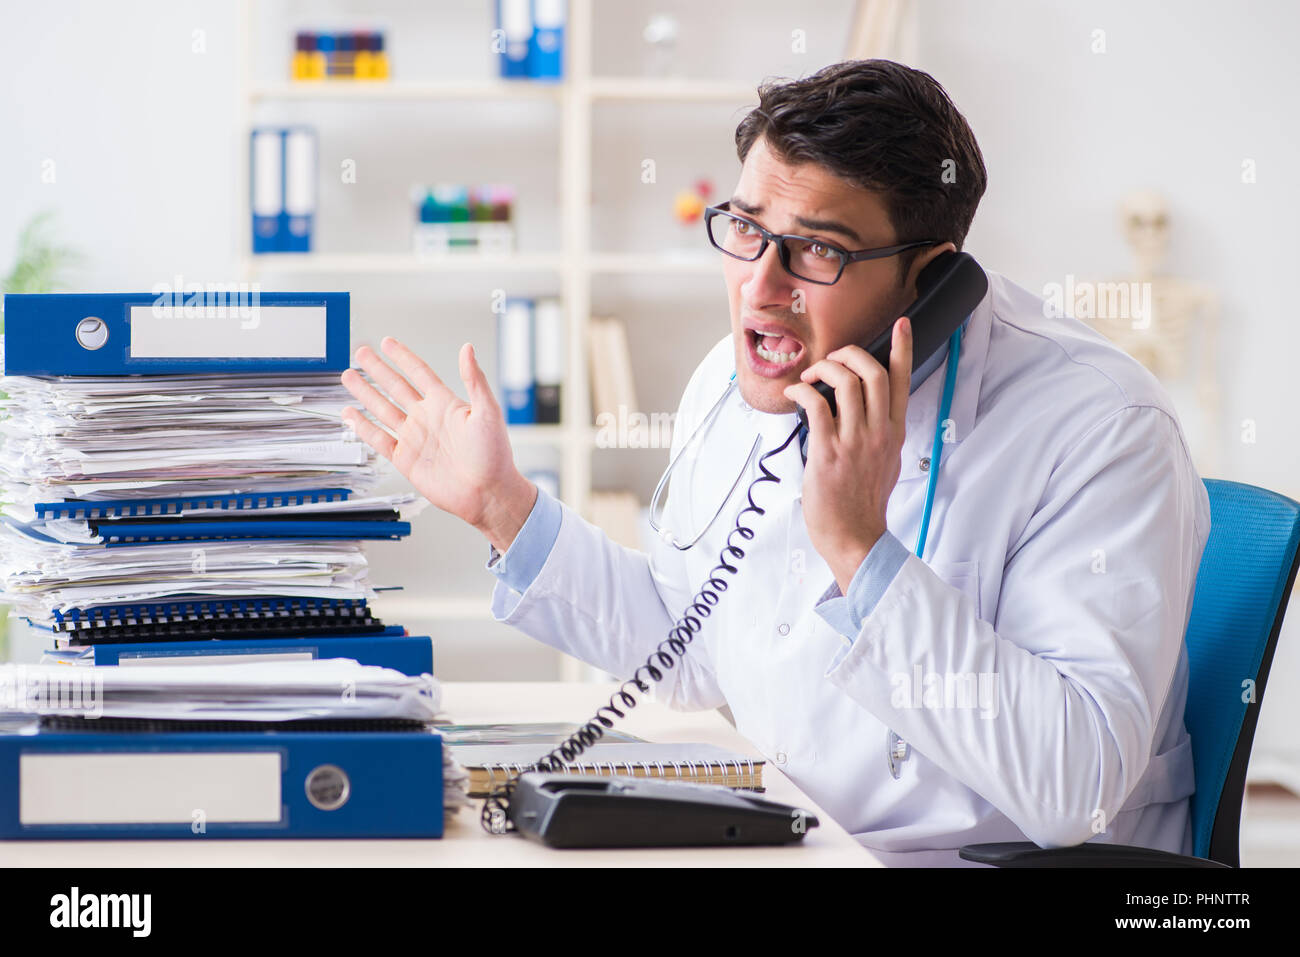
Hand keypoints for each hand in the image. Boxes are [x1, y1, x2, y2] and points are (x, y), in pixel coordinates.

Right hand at [340, 337, 536, 552]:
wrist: (488, 492)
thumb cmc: (495, 455)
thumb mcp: (488, 412)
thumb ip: (475, 379)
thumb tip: (468, 349)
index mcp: (446, 404)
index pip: (419, 373)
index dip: (403, 357)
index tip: (387, 342)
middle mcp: (427, 418)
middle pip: (396, 387)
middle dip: (377, 369)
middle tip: (361, 352)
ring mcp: (415, 438)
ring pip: (383, 409)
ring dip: (366, 393)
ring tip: (349, 376)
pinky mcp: (406, 459)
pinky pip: (379, 439)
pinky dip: (363, 427)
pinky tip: (350, 414)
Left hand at [783, 316, 911, 593]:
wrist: (855, 537)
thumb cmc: (863, 503)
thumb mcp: (884, 463)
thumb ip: (879, 434)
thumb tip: (865, 414)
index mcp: (893, 433)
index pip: (902, 382)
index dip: (902, 349)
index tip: (901, 324)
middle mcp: (878, 433)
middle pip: (873, 373)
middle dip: (849, 354)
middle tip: (831, 360)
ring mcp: (855, 442)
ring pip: (847, 384)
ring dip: (824, 369)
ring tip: (811, 377)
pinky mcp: (829, 452)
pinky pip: (817, 407)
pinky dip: (803, 392)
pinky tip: (794, 394)